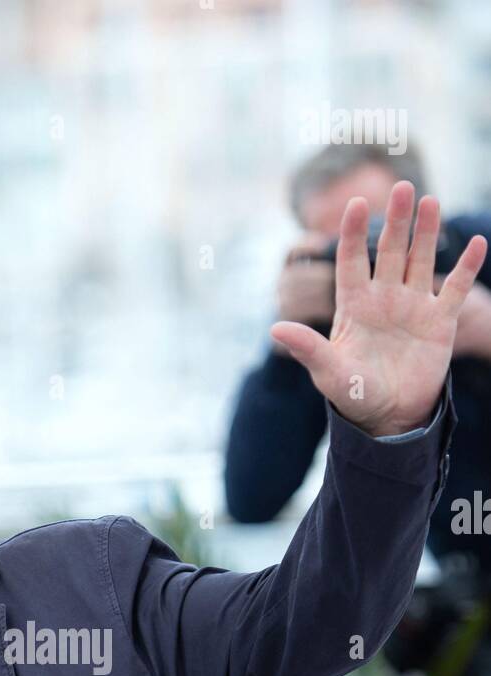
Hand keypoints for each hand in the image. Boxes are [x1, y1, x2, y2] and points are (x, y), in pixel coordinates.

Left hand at [271, 181, 487, 435]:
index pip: (351, 261)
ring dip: (425, 232)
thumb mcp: (329, 373)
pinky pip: (453, 288)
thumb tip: (274, 330)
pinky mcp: (439, 321)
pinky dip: (466, 267)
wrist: (389, 417)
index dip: (352, 233)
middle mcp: (383, 298)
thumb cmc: (353, 395)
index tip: (355, 204)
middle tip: (403, 188)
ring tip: (430, 200)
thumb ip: (307, 349)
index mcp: (354, 306)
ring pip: (419, 259)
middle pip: (388, 250)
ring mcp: (412, 306)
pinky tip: (478, 244)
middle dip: (396, 221)